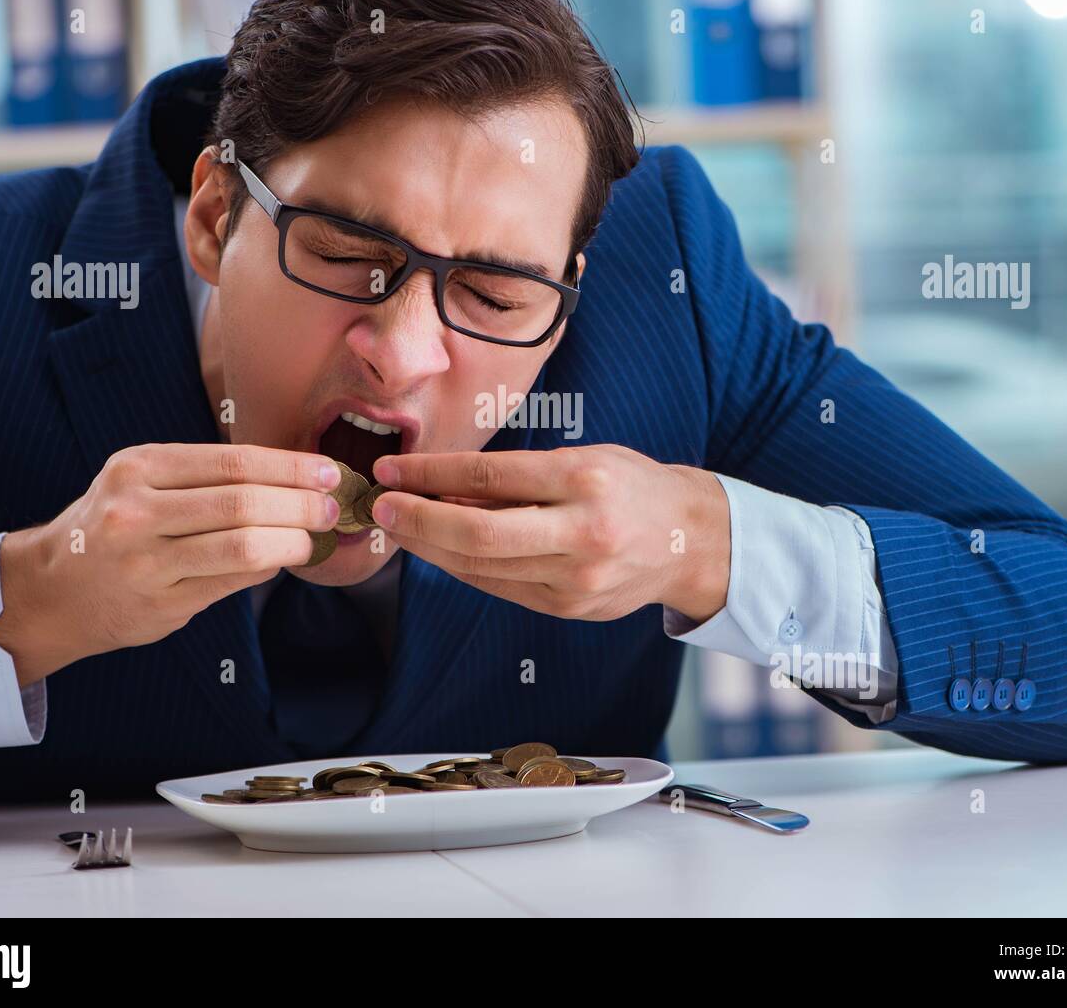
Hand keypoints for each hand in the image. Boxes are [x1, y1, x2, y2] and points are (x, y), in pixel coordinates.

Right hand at [0, 443, 341, 685]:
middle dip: (301, 504)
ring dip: (292, 540)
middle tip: (334, 507)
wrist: (52, 589)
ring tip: (315, 537)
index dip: (291, 467)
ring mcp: (145, 562)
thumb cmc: (114, 525)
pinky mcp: (158, 604)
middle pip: (242, 503)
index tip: (329, 472)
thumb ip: (207, 477)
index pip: (234, 462)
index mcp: (138, 469)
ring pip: (240, 546)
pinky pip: (229, 582)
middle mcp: (135, 512)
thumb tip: (295, 479)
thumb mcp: (143, 482)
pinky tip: (282, 559)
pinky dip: (265, 568)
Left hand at [370, 444, 728, 622]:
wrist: (687, 540)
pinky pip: (498, 587)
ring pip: (481, 567)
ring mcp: (576, 579)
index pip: (489, 477)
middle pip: (478, 533)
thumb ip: (516, 476)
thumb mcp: (581, 458)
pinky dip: (461, 567)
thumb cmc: (628, 486)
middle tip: (379, 507)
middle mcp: (582, 533)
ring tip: (399, 526)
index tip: (389, 470)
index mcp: (584, 480)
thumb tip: (439, 485)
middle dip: (418, 520)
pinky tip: (437, 549)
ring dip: (429, 547)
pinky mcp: (568, 608)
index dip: (429, 474)